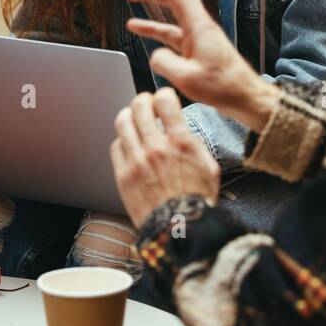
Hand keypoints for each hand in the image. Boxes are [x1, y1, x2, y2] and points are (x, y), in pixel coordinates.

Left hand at [110, 89, 219, 226]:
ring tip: (134, 119)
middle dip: (143, 100)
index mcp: (181, 143)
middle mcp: (156, 148)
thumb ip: (194, 143)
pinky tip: (129, 144)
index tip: (164, 98)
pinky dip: (122, 140)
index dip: (164, 94)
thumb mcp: (210, 167)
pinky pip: (115, 146)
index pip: (165, 101)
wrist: (179, 230)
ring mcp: (137, 161)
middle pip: (139, 106)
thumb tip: (182, 128)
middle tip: (146, 103)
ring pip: (123, 122)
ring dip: (129, 115)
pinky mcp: (123, 175)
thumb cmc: (197, 202)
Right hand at [118, 0, 278, 131]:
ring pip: (169, 8)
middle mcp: (198, 23)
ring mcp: (196, 34)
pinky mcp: (194, 47)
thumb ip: (164, 62)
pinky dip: (152, 24)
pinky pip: (169, 29)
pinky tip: (136, 25)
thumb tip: (154, 55)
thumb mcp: (187, 78)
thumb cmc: (224, 87)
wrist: (244, 97)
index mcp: (198, 24)